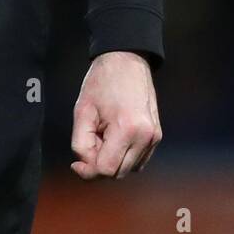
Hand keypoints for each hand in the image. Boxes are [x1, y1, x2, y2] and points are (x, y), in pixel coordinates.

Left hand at [70, 50, 160, 179]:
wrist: (126, 60)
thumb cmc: (101, 82)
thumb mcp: (82, 111)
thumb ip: (81, 144)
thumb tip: (86, 167)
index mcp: (127, 129)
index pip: (106, 169)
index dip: (88, 171)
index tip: (76, 162)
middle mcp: (146, 137)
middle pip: (118, 173)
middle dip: (99, 164)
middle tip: (91, 140)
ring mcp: (154, 137)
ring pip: (128, 169)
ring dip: (112, 160)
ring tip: (103, 134)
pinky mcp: (157, 136)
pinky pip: (137, 160)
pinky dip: (124, 156)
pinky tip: (115, 136)